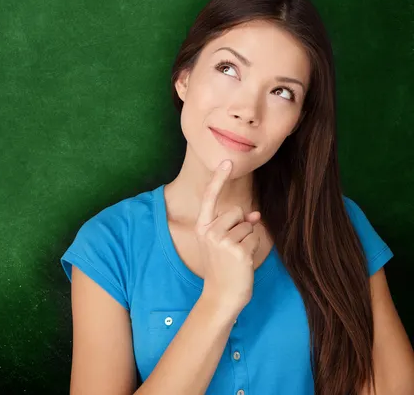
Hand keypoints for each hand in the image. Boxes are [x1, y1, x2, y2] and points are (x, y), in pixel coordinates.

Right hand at [194, 159, 260, 315]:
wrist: (221, 295)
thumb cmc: (222, 268)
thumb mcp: (221, 244)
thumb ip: (234, 225)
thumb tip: (255, 214)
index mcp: (202, 227)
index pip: (210, 198)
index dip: (219, 179)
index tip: (226, 162)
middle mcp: (209, 230)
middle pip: (236, 211)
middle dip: (240, 226)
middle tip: (231, 249)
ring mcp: (223, 240)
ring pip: (248, 226)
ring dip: (248, 240)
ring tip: (237, 258)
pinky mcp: (238, 250)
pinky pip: (255, 238)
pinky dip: (254, 249)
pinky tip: (244, 263)